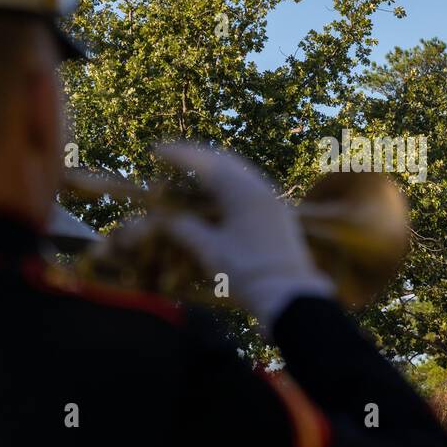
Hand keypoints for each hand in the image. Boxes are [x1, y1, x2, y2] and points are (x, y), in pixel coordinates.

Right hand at [156, 143, 335, 331]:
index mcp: (244, 191)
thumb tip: (164, 218)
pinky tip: (217, 194)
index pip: (206, 163)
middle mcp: (261, 188)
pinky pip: (250, 187)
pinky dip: (228, 184)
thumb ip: (185, 228)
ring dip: (214, 169)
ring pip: (240, 172)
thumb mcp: (210, 251)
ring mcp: (273, 200)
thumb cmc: (247, 272)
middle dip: (197, 156)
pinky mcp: (278, 214)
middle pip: (225, 161)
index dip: (179, 155)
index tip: (155, 150)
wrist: (291, 297)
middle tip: (171, 157)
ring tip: (191, 172)